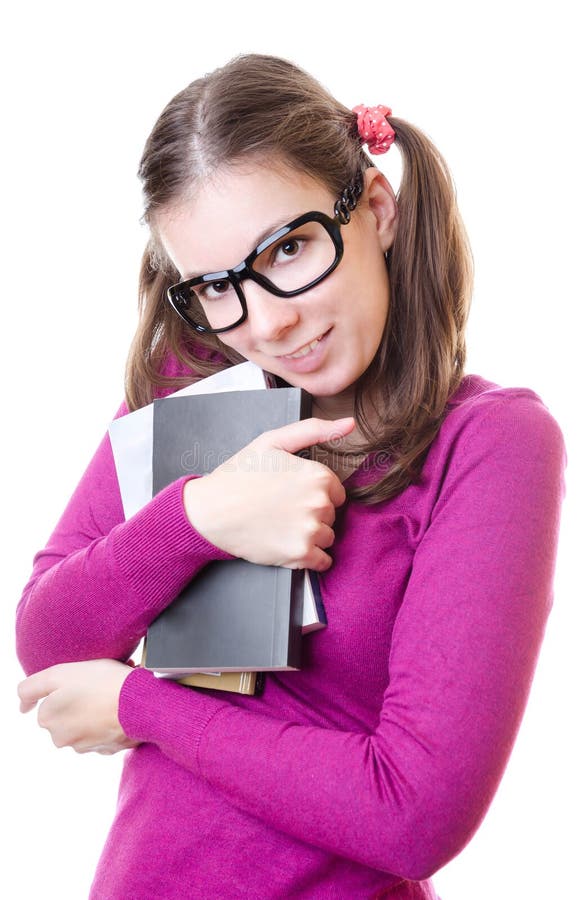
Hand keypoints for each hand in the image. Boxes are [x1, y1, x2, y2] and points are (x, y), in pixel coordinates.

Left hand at [17, 660, 139, 754]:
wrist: (142, 704)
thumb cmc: (103, 683)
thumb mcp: (60, 673)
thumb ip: (31, 688)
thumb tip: (21, 706)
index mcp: (49, 719)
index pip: (50, 699)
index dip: (67, 686)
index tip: (83, 680)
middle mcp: (63, 738)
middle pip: (68, 712)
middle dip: (81, 698)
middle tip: (101, 682)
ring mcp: (86, 746)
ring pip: (87, 722)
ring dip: (97, 708)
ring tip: (116, 691)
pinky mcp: (109, 749)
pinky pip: (104, 731)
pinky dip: (111, 720)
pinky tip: (123, 707)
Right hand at [183, 416, 354, 571]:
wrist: (210, 511)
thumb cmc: (240, 475)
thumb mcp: (273, 441)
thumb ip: (315, 430)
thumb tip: (351, 424)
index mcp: (317, 475)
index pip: (336, 492)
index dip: (314, 493)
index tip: (292, 494)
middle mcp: (319, 503)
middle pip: (331, 515)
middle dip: (312, 513)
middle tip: (282, 509)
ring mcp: (310, 531)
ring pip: (328, 537)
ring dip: (311, 535)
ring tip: (282, 526)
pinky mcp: (300, 555)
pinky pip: (323, 561)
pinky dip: (311, 557)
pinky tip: (289, 545)